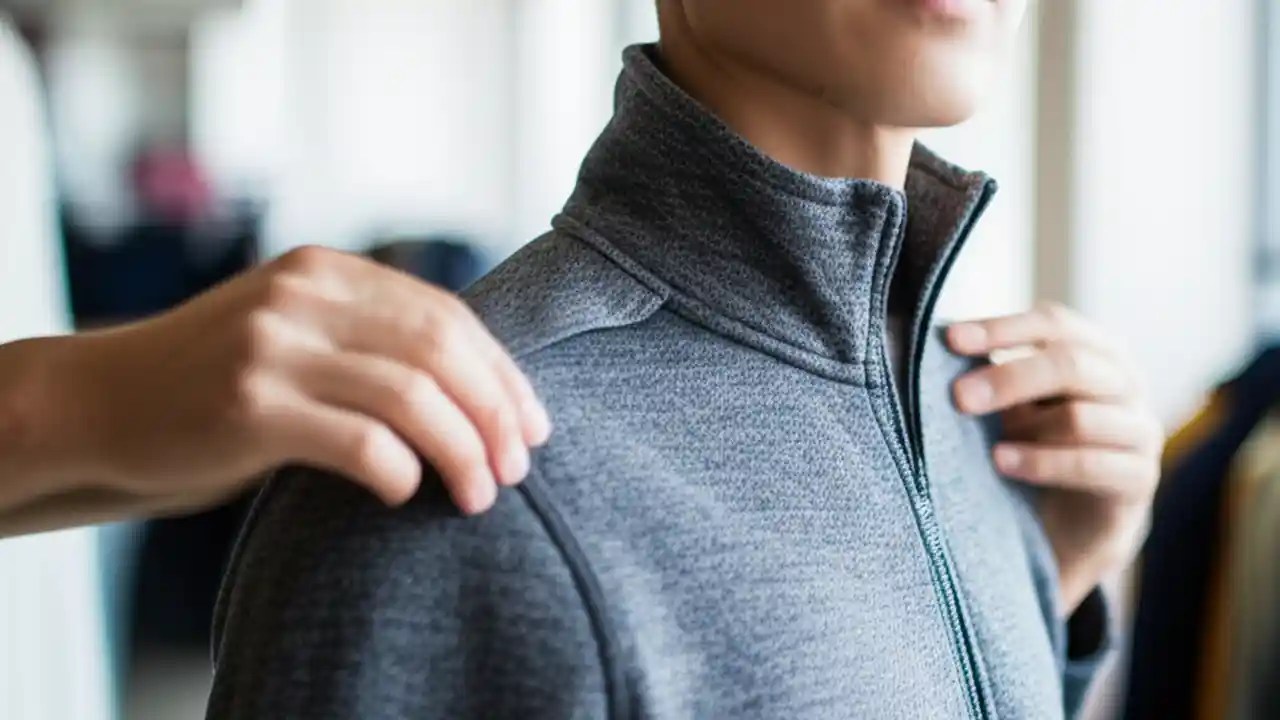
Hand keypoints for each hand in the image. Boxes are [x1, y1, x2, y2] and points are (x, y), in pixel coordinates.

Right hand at [1, 246, 547, 521]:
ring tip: (481, 496)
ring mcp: (274, 346)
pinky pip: (359, 441)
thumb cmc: (214, 385)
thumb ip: (367, 342)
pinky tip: (407, 493)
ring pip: (412, 395)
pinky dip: (400, 471)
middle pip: (441, 350)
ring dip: (463, 450)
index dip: (502, 374)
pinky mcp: (248, 405)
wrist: (99, 405)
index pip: (445, 316)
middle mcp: (303, 296)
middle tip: (517, 469)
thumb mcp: (294, 336)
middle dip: (495, 413)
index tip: (534, 426)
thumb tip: (484, 396)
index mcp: (326, 272)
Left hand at [946, 302, 1162, 613]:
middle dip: (1009, 378)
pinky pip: (1095, 466)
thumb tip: (935, 343)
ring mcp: (1139, 430)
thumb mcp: (1012, 403)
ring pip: (1082, 417)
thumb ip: (988, 373)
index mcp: (1095, 350)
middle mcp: (1125, 382)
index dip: (1002, 328)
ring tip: (984, 447)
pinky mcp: (1138, 479)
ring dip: (1028, 428)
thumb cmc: (1036, 443)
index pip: (1054, 324)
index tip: (950, 339)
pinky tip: (1003, 464)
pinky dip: (1043, 464)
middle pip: (1071, 364)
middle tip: (958, 397)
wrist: (1073, 521)